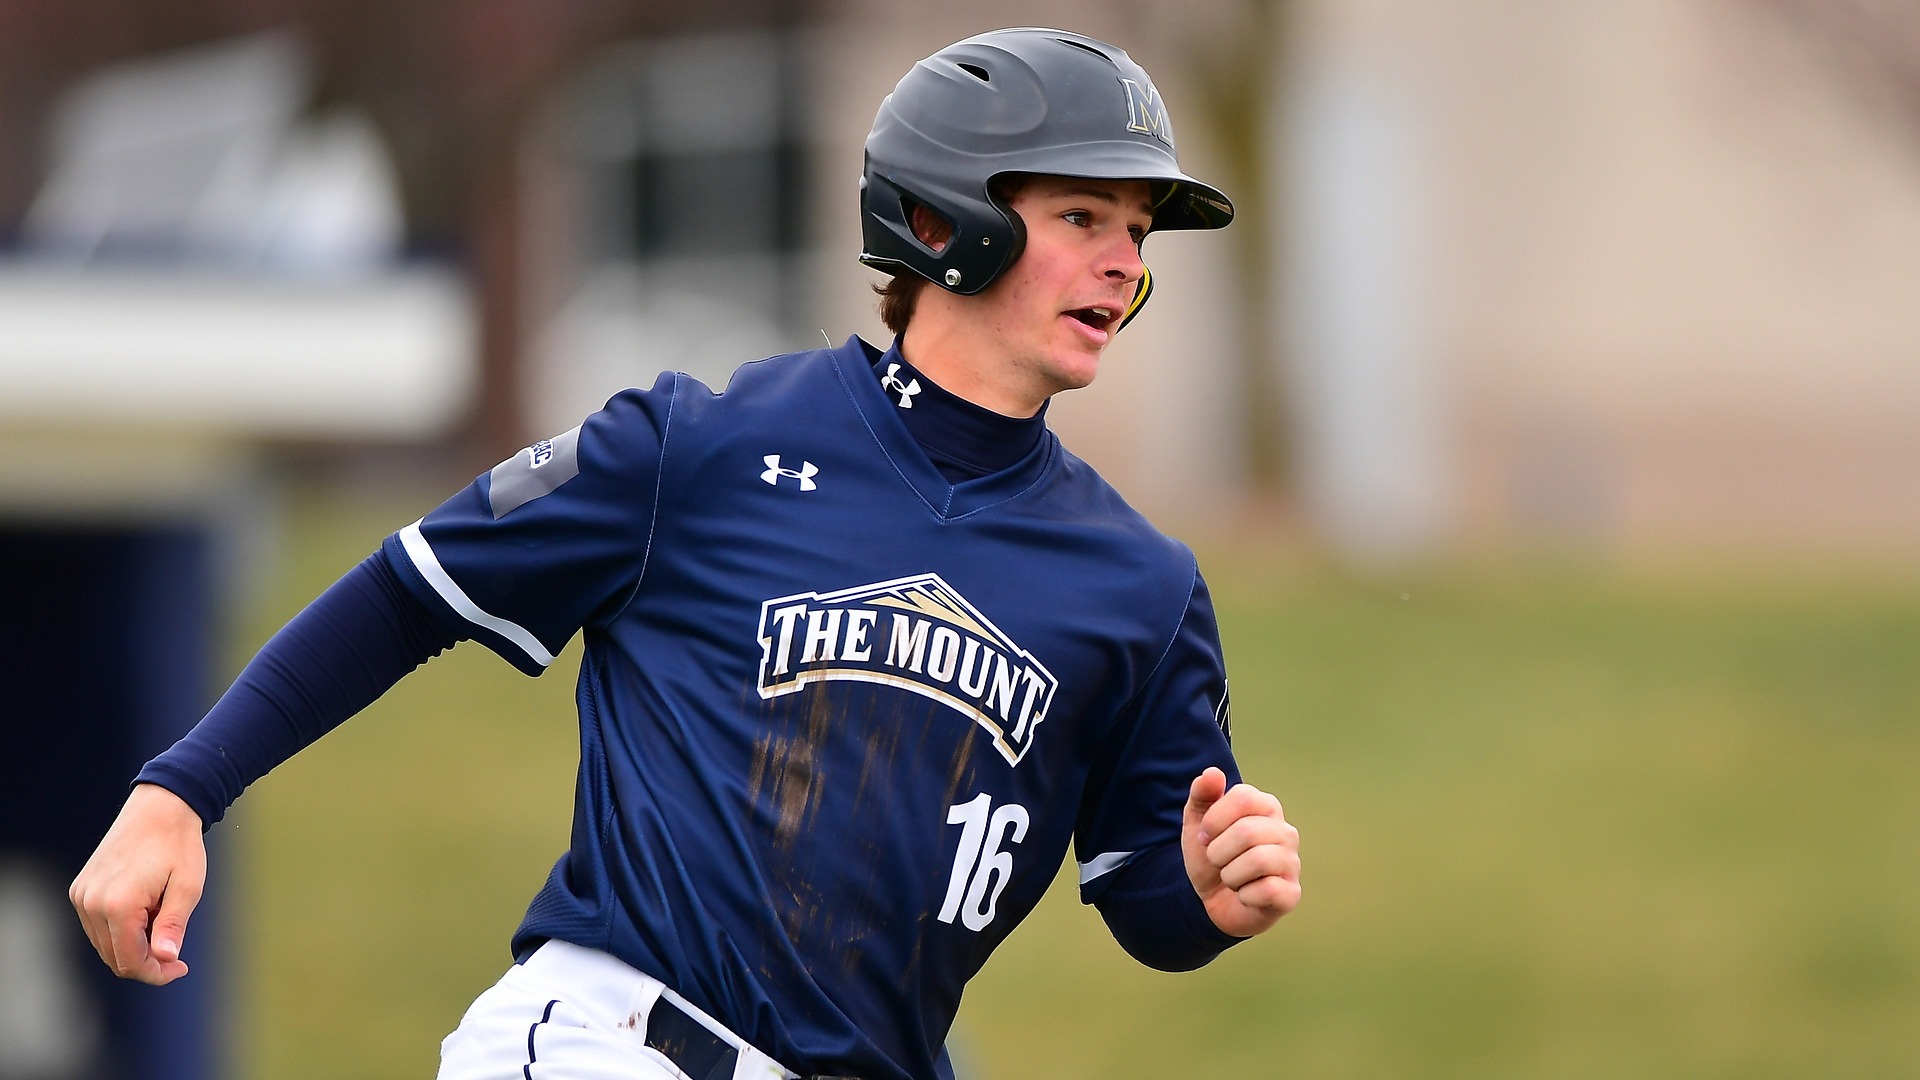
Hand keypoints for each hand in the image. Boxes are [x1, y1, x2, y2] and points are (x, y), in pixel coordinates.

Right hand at [69, 783, 206, 984]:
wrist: (160, 808)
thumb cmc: (179, 846)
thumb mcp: (188, 887)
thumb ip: (173, 926)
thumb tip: (165, 960)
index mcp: (118, 905)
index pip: (130, 961)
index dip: (156, 973)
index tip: (181, 967)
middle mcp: (91, 902)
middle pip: (115, 957)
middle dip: (147, 961)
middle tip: (176, 949)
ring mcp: (82, 895)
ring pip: (105, 944)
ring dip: (134, 943)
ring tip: (161, 916)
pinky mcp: (81, 889)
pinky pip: (98, 926)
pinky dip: (121, 928)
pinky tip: (146, 908)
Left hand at [1181, 767, 1300, 937]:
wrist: (1212, 900)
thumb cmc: (1211, 857)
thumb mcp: (1197, 823)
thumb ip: (1202, 795)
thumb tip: (1212, 773)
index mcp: (1266, 807)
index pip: (1243, 796)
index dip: (1215, 819)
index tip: (1206, 835)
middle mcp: (1285, 831)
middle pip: (1247, 832)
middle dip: (1218, 852)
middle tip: (1218, 862)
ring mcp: (1292, 863)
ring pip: (1258, 860)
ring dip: (1230, 875)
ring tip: (1232, 879)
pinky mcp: (1292, 893)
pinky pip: (1267, 890)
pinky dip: (1244, 895)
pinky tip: (1245, 896)